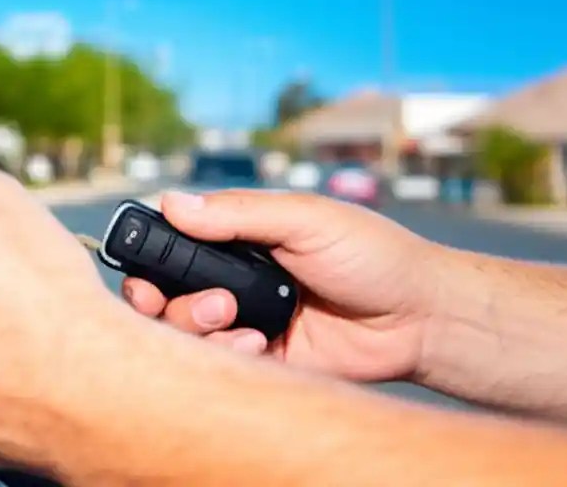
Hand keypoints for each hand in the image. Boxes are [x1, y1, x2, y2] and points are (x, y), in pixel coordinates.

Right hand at [122, 190, 444, 382]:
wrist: (423, 316)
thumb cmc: (373, 255)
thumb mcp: (304, 219)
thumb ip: (237, 213)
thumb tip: (170, 202)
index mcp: (239, 239)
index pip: (173, 247)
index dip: (148, 261)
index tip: (143, 272)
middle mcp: (234, 280)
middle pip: (163, 296)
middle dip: (161, 301)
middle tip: (193, 298)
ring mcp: (246, 322)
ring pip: (184, 334)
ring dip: (195, 324)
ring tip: (233, 315)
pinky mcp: (263, 361)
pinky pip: (220, 365)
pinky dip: (226, 354)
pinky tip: (257, 342)